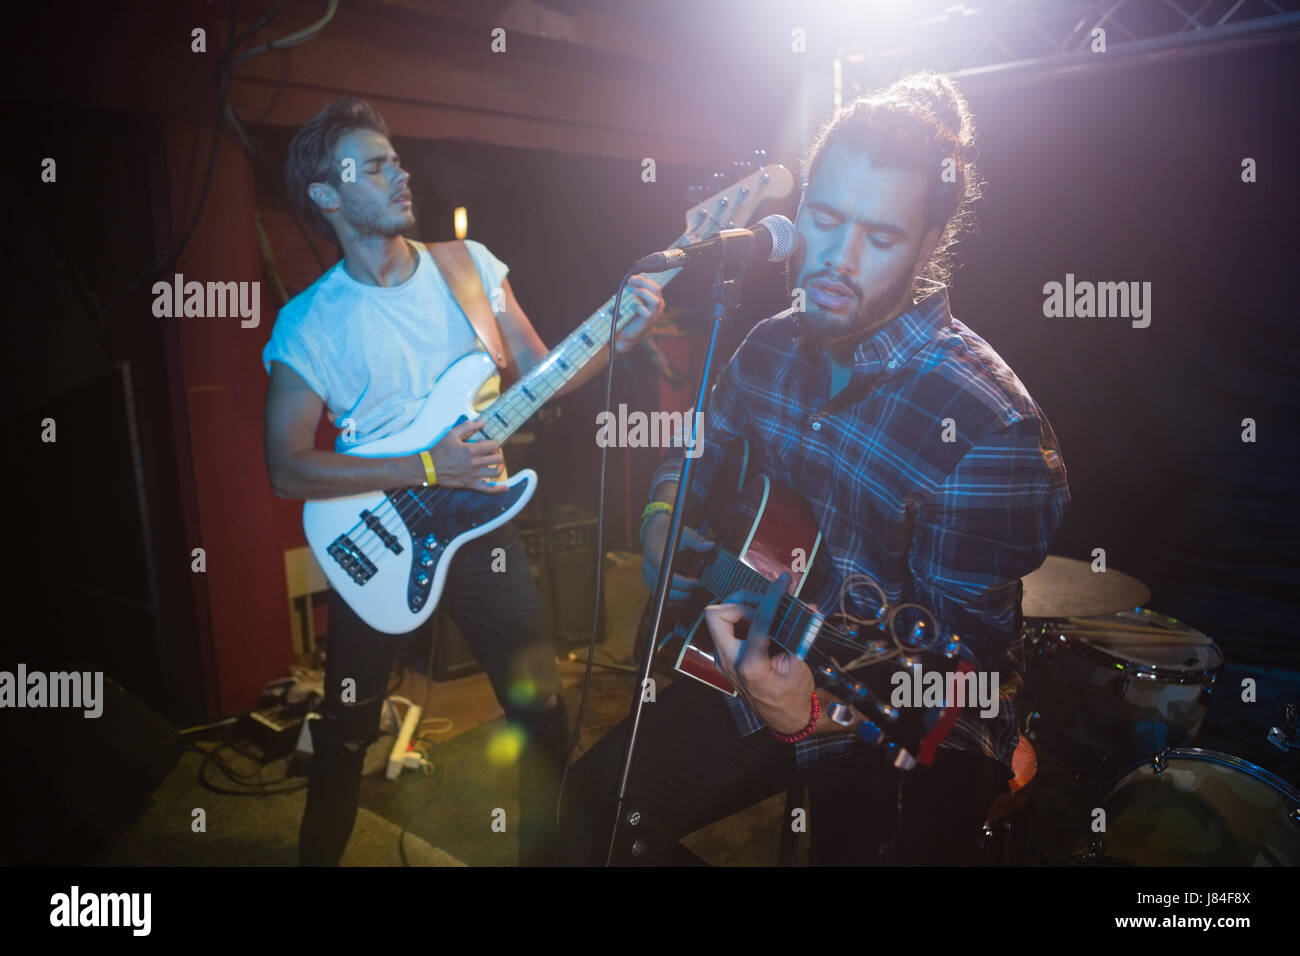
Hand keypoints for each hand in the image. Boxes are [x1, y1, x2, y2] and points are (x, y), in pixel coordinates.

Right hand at [427, 420, 506, 493]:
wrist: (429, 468)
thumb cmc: (440, 451)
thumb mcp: (452, 434)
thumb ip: (467, 426)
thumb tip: (482, 422)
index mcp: (471, 450)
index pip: (494, 446)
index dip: (495, 444)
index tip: (490, 444)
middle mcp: (475, 463)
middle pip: (498, 459)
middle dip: (498, 454)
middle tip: (493, 453)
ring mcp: (474, 475)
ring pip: (496, 472)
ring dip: (498, 467)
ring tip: (495, 464)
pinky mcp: (471, 484)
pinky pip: (488, 489)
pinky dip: (498, 489)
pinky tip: (506, 487)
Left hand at [613, 274, 664, 354]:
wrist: (628, 333)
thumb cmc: (631, 315)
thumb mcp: (633, 300)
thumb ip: (634, 291)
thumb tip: (631, 281)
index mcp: (656, 299)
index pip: (655, 285)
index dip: (645, 279)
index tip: (633, 277)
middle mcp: (658, 307)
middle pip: (657, 289)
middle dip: (643, 282)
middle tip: (631, 280)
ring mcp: (654, 315)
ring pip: (655, 301)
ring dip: (642, 293)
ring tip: (631, 291)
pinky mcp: (647, 323)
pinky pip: (647, 313)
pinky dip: (639, 307)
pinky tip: (632, 306)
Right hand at [640, 512, 712, 603]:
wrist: (654, 531)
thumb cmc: (668, 532)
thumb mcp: (683, 533)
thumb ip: (696, 541)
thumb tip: (710, 545)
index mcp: (655, 556)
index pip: (666, 575)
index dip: (682, 583)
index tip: (695, 582)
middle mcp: (648, 568)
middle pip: (663, 589)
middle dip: (682, 593)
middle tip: (696, 587)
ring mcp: (647, 576)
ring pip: (661, 596)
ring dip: (678, 598)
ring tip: (691, 591)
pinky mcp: (649, 582)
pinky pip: (659, 596)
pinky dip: (671, 598)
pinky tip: (682, 593)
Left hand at [704, 574, 816, 734]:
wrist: (783, 718)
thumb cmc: (793, 694)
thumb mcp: (800, 665)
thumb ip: (800, 634)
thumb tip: (808, 607)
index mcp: (751, 666)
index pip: (757, 621)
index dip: (771, 597)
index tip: (783, 582)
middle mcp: (730, 662)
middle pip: (718, 614)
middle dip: (742, 600)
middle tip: (768, 601)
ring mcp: (724, 660)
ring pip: (718, 618)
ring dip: (741, 607)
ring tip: (767, 608)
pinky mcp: (725, 657)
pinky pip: (726, 628)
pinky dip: (742, 617)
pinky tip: (763, 618)